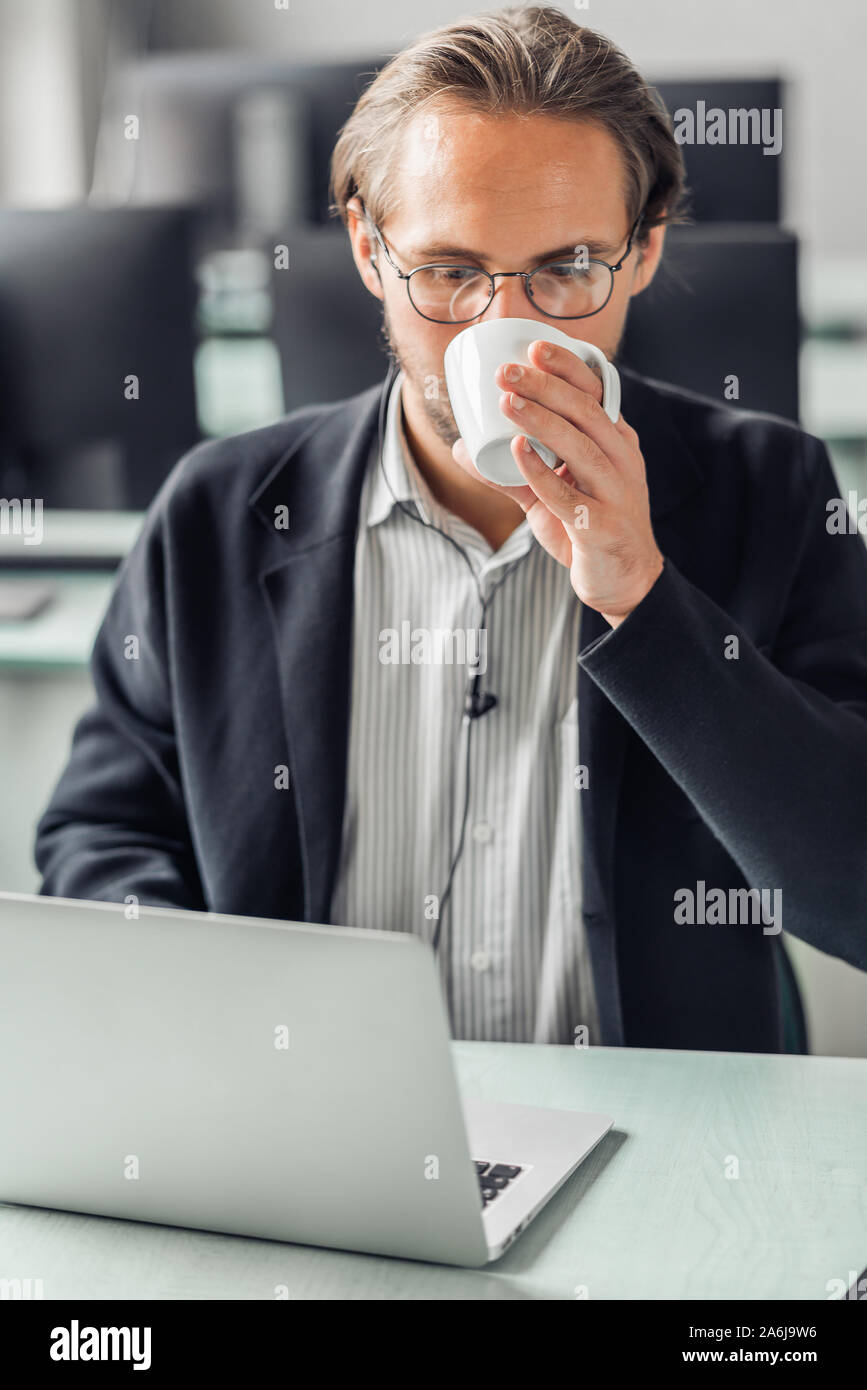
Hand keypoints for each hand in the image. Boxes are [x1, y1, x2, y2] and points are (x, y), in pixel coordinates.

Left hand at [451, 339, 663, 626]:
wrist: (624, 583)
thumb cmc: (590, 529)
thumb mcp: (552, 494)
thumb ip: (513, 470)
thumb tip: (463, 448)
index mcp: (616, 442)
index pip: (597, 392)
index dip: (568, 366)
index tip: (533, 347)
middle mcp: (622, 460)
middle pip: (586, 411)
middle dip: (545, 386)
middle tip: (505, 372)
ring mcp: (615, 492)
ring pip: (579, 446)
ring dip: (540, 421)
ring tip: (505, 401)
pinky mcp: (601, 526)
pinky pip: (567, 494)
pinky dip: (540, 472)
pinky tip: (516, 452)